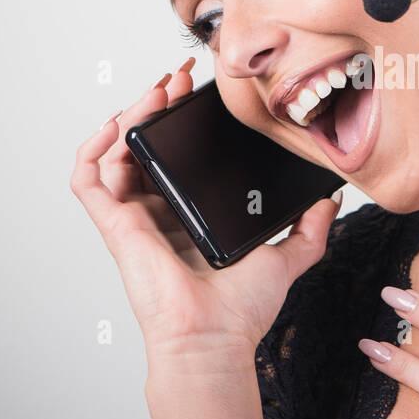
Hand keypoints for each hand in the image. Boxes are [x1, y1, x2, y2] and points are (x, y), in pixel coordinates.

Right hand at [70, 57, 342, 362]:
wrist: (215, 339)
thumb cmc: (238, 312)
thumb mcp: (287, 257)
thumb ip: (309, 230)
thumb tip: (330, 201)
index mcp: (187, 216)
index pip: (177, 157)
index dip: (183, 122)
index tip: (203, 95)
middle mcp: (156, 213)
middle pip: (147, 146)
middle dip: (159, 105)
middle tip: (180, 78)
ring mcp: (133, 218)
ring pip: (117, 153)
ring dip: (132, 115)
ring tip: (157, 89)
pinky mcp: (116, 226)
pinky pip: (87, 180)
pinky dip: (92, 149)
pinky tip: (115, 125)